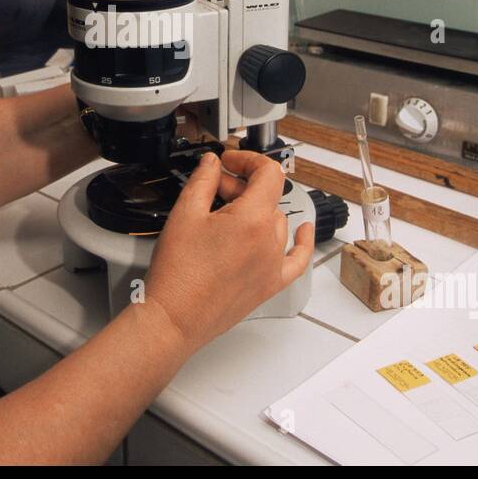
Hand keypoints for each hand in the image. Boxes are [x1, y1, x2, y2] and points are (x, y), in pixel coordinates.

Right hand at [142, 149, 314, 352]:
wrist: (175, 318)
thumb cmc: (178, 275)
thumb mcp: (184, 214)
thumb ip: (203, 181)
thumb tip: (212, 164)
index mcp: (253, 220)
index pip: (268, 173)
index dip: (248, 159)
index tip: (230, 161)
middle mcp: (270, 242)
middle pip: (267, 198)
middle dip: (241, 186)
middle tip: (214, 188)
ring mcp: (273, 265)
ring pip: (276, 222)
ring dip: (256, 210)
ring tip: (227, 213)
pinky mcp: (270, 285)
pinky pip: (297, 259)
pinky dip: (301, 242)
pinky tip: (302, 231)